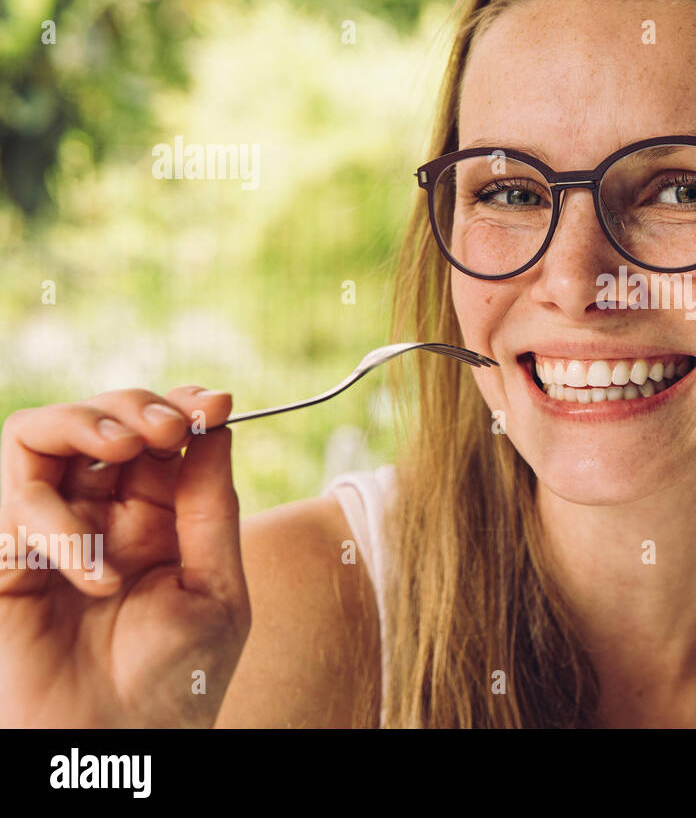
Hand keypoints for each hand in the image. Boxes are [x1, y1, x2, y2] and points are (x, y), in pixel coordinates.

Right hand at [0, 386, 249, 726]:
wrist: (120, 748)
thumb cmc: (176, 681)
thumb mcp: (217, 588)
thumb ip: (213, 508)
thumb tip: (220, 424)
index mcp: (159, 515)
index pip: (161, 433)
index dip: (185, 405)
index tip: (216, 403)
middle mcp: (102, 513)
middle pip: (100, 417)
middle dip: (135, 405)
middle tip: (169, 425)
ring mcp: (50, 530)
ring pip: (38, 433)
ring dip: (84, 422)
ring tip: (129, 448)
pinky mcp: (5, 558)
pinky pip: (13, 501)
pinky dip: (57, 524)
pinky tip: (96, 575)